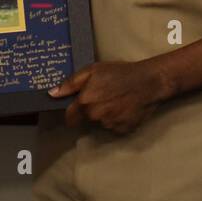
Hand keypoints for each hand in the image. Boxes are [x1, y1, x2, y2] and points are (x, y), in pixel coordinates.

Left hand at [49, 60, 169, 134]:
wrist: (150, 82)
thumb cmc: (120, 72)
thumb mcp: (93, 70)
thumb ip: (70, 83)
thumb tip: (52, 94)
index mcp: (85, 102)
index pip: (69, 118)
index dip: (72, 113)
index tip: (78, 108)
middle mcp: (95, 117)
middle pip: (86, 120)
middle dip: (90, 112)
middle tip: (103, 98)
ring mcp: (110, 125)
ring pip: (101, 124)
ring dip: (104, 116)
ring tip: (116, 101)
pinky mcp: (123, 130)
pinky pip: (114, 128)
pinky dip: (117, 121)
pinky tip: (125, 108)